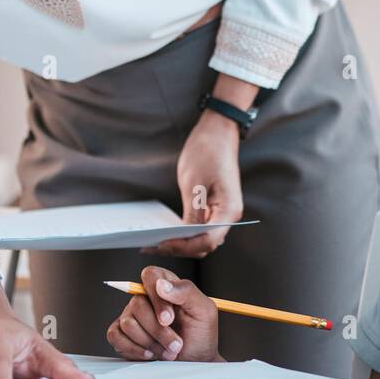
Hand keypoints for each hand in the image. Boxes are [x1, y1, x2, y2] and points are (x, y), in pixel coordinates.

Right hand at [106, 266, 221, 362]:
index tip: (168, 318)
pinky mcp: (122, 334)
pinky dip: (134, 349)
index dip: (156, 298)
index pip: (150, 275)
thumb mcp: (204, 310)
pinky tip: (151, 353)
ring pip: (128, 323)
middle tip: (176, 343)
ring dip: (151, 342)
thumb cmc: (200, 335)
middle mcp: (146, 298)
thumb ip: (186, 291)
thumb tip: (161, 284)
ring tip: (167, 350)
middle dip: (158, 330)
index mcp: (166, 285)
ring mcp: (132, 316)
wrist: (195, 362)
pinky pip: (115, 336)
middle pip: (137, 304)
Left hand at [152, 109, 243, 257]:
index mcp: (228, 210)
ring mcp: (221, 212)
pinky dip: (183, 233)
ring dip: (180, 242)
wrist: (217, 131)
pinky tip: (165, 231)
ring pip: (201, 239)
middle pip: (205, 244)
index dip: (183, 246)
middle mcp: (228, 215)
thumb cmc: (207, 152)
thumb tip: (181, 237)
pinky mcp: (213, 208)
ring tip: (154, 240)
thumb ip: (191, 213)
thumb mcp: (194, 183)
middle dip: (179, 247)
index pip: (207, 240)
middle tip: (151, 245)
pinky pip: (199, 227)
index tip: (161, 244)